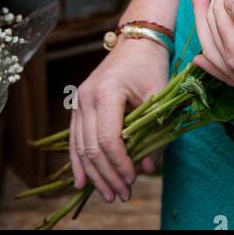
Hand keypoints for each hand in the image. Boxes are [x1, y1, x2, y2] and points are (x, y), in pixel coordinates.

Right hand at [69, 36, 169, 202]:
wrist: (137, 39)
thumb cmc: (151, 64)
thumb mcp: (159, 95)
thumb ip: (155, 131)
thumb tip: (150, 167)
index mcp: (107, 92)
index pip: (109, 139)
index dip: (120, 164)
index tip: (133, 180)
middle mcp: (86, 97)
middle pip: (92, 147)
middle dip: (107, 175)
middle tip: (122, 195)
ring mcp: (78, 101)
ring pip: (81, 147)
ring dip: (94, 174)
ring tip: (108, 194)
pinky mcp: (77, 105)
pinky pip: (74, 139)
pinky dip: (78, 161)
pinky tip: (81, 182)